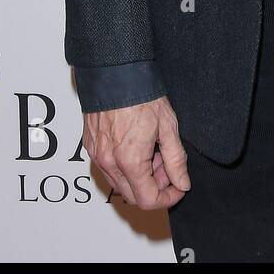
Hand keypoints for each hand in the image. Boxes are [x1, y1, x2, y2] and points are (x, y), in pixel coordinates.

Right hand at [84, 95, 190, 210]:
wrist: (115, 73)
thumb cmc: (142, 95)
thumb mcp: (168, 127)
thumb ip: (176, 160)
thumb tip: (182, 183)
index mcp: (130, 162)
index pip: (148, 200)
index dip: (168, 198)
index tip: (178, 187)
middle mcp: (109, 163)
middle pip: (133, 196)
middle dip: (154, 186)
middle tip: (166, 164)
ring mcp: (97, 155)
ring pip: (120, 183)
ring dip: (139, 176)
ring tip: (152, 150)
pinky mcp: (90, 146)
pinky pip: (108, 168)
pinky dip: (124, 166)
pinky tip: (136, 144)